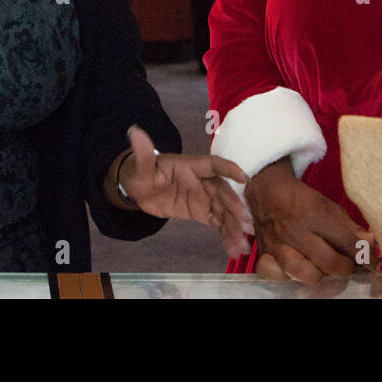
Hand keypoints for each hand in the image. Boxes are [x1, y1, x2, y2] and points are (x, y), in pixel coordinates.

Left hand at [115, 126, 253, 258]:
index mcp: (191, 166)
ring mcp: (204, 197)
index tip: (243, 178)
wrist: (140, 190)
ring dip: (234, 226)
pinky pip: (217, 223)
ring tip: (243, 244)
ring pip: (223, 211)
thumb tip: (135, 132)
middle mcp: (202, 181)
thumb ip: (142, 153)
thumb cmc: (142, 173)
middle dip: (234, 206)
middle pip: (222, 192)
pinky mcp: (201, 212)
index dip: (228, 169)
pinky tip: (234, 249)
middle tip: (246, 222)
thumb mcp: (140, 166)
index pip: (213, 165)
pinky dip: (226, 235)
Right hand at [245, 158, 374, 283]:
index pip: (347, 242)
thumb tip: (373, 244)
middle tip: (346, 263)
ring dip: (318, 274)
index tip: (375, 263)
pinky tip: (294, 271)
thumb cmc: (302, 199)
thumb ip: (350, 228)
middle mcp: (295, 230)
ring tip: (322, 267)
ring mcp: (277, 244)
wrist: (267, 189)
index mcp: (314, 212)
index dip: (366, 256)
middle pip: (329, 262)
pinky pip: (274, 275)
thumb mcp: (328, 205)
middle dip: (344, 267)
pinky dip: (285, 277)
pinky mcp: (264, 253)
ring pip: (303, 273)